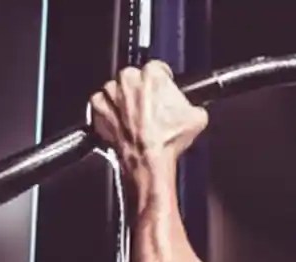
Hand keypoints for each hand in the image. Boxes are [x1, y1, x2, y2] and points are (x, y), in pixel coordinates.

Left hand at [89, 60, 207, 173]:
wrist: (148, 159)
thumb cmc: (167, 139)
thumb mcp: (197, 118)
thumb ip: (192, 105)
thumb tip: (192, 109)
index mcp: (153, 75)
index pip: (158, 67)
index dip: (164, 79)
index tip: (165, 87)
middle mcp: (129, 80)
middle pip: (134, 75)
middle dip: (142, 88)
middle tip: (152, 105)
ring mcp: (111, 93)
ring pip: (115, 87)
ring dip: (124, 97)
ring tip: (136, 114)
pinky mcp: (99, 108)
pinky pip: (100, 102)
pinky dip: (107, 108)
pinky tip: (119, 118)